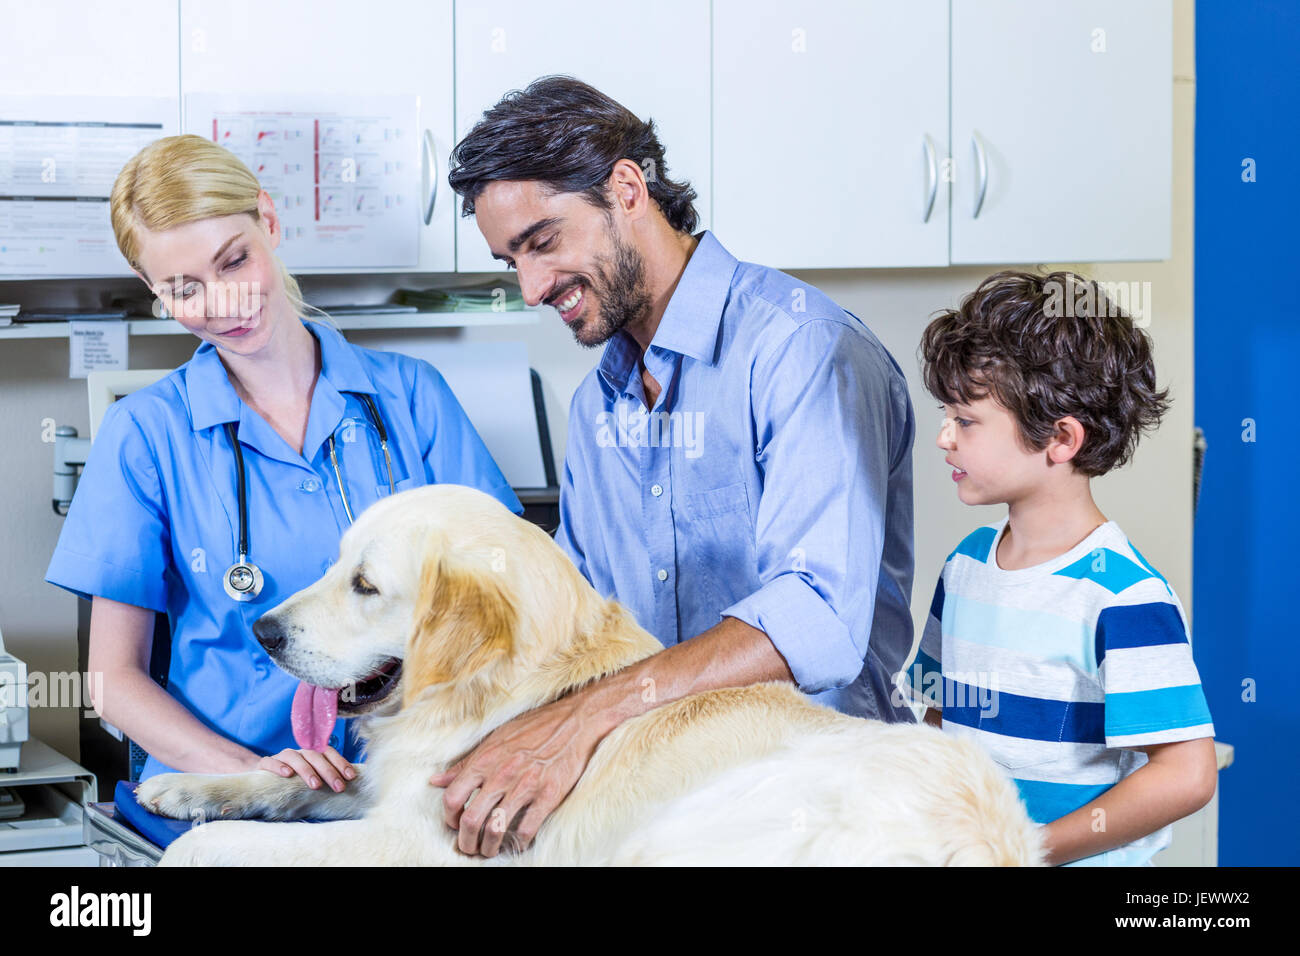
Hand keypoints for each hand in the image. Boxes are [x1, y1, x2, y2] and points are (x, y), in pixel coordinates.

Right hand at [257, 746, 355, 792]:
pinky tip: (287, 775)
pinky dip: (279, 766)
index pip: (329, 753)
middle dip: (329, 771)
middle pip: (315, 756)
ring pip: (295, 757)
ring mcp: (282, 756)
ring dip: (307, 770)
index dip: (341, 763)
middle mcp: (299, 752)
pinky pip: (271, 761)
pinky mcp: (265, 763)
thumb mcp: (310, 782)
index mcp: (312, 754)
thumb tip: (346, 790)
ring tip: (316, 785)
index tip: (351, 777)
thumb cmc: (292, 783)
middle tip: (338, 787)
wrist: (262, 780)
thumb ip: (324, 782)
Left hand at [428, 693, 600, 857]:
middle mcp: (501, 774)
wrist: (574, 721)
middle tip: (470, 848)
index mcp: (485, 760)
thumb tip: (436, 781)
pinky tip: (518, 842)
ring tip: (490, 850)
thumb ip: (465, 763)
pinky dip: (519, 843)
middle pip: (470, 820)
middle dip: (466, 842)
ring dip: (489, 847)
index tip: (456, 825)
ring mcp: (526, 786)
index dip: (449, 819)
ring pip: (496, 830)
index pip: (452, 798)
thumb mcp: (494, 739)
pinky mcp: (548, 795)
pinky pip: (527, 829)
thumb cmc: (533, 728)